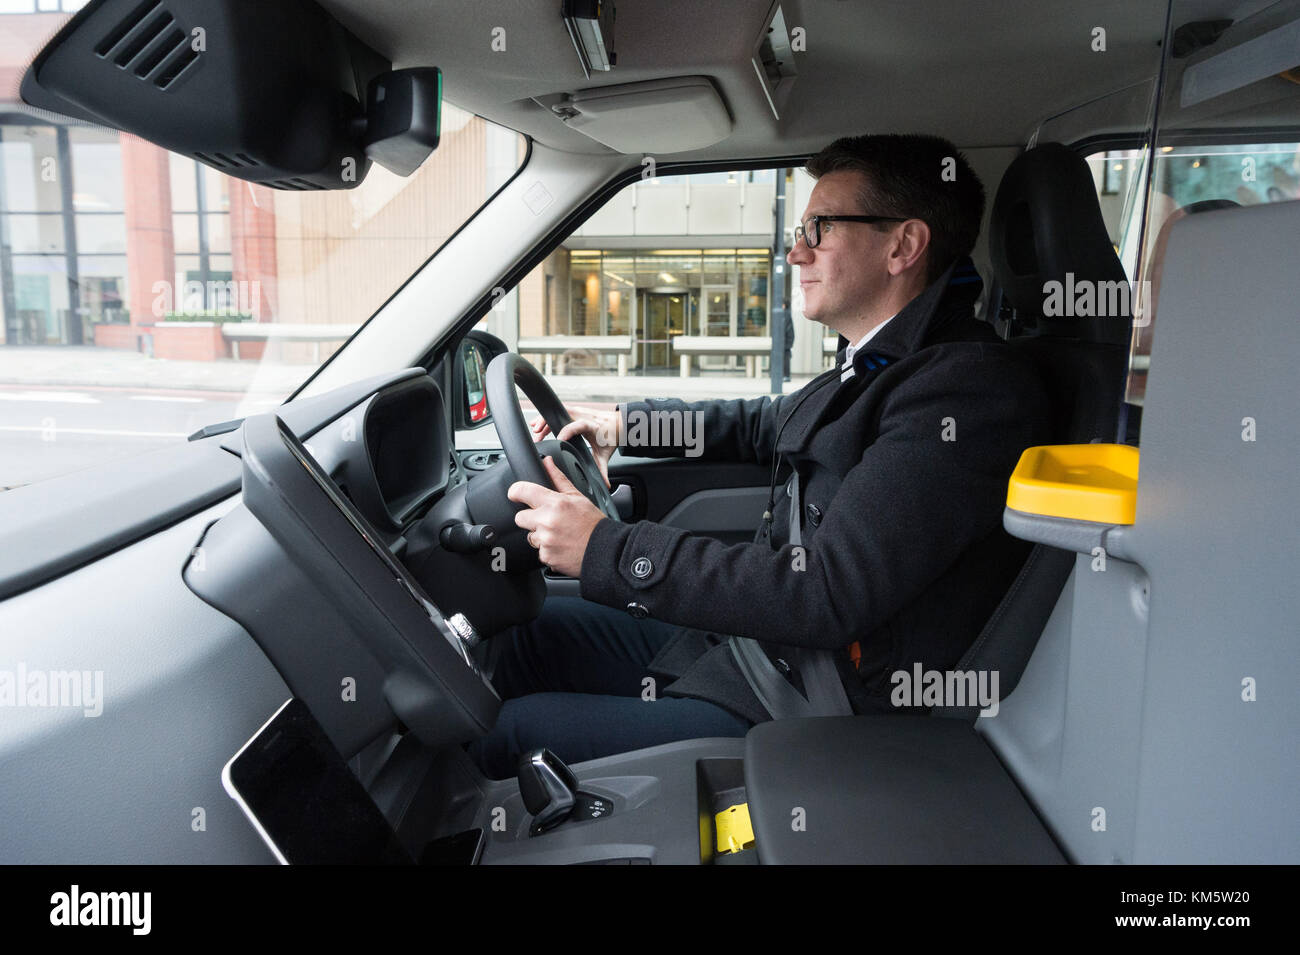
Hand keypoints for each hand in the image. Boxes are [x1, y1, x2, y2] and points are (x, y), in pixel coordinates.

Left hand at [507, 455, 606, 577]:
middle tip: (547, 519)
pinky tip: (561, 545)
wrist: (604, 549)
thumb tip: (547, 462)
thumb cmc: (592, 523)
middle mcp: (547, 521)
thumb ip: (557, 478)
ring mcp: (546, 541)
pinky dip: (548, 549)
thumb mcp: (577, 496)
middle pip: (520, 517)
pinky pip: (539, 551)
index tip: (515, 494)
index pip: (521, 491)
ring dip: (540, 535)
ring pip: (530, 536)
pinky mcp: (546, 556)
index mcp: (555, 503)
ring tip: (558, 534)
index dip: (515, 492)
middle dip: (530, 518)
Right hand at [530, 406, 621, 489]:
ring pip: (558, 413)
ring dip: (546, 421)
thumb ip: (603, 469)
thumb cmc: (611, 437)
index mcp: (592, 426)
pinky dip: (548, 419)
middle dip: (548, 424)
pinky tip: (538, 425)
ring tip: (535, 432)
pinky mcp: (574, 412)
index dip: (567, 431)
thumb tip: (604, 484)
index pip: (578, 426)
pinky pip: (558, 413)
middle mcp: (584, 417)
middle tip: (537, 435)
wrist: (618, 424)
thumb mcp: (605, 454)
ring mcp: (578, 412)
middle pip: (562, 416)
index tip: (558, 439)